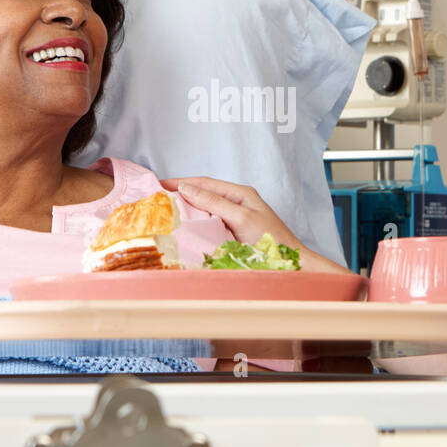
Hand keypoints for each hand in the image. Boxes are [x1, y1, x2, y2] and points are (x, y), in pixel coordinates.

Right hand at [161, 176, 301, 248]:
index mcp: (241, 194)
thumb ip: (215, 203)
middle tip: (157, 196)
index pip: (205, 183)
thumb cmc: (271, 241)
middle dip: (181, 193)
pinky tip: (184, 228)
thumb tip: (187, 189)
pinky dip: (195, 223)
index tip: (159, 184)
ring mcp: (235, 218)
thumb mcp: (241, 218)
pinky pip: (209, 223)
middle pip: (204, 193)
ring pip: (205, 209)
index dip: (181, 182)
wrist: (289, 264)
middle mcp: (237, 203)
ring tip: (165, 210)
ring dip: (186, 208)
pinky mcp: (233, 233)